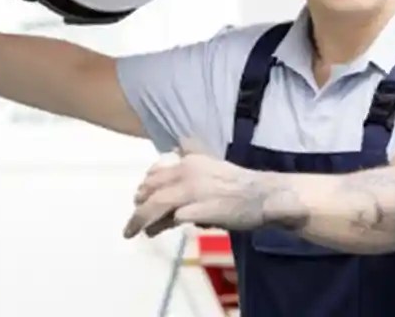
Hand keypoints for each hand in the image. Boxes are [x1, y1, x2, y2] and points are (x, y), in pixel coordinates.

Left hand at [122, 142, 274, 238]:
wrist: (264, 196)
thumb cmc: (240, 186)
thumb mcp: (211, 169)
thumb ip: (190, 173)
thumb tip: (172, 181)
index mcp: (189, 161)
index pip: (156, 173)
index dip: (145, 187)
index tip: (140, 199)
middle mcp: (187, 172)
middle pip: (151, 189)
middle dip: (138, 206)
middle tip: (132, 221)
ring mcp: (192, 191)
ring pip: (156, 203)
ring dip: (140, 219)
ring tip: (131, 231)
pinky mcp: (199, 209)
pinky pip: (173, 218)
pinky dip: (160, 225)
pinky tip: (153, 232)